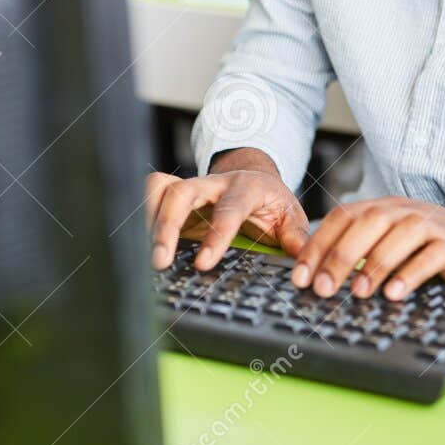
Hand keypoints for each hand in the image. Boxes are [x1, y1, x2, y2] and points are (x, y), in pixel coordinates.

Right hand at [144, 151, 308, 271]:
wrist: (256, 180)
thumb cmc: (272, 203)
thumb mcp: (291, 218)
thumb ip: (295, 239)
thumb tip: (304, 264)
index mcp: (247, 188)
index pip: (229, 209)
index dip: (216, 235)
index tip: (203, 263)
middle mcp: (215, 183)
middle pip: (184, 192)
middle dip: (168, 225)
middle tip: (160, 261)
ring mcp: (193, 187)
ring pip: (163, 190)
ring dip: (150, 221)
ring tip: (147, 257)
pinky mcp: (176, 193)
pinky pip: (153, 191)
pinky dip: (142, 212)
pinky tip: (140, 243)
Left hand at [292, 197, 444, 300]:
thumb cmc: (435, 248)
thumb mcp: (395, 243)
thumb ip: (364, 251)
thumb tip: (319, 279)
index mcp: (384, 209)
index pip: (342, 218)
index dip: (318, 246)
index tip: (299, 276)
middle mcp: (404, 211)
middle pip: (366, 225)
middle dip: (339, 257)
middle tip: (322, 288)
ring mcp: (430, 225)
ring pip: (397, 237)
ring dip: (374, 265)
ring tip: (358, 293)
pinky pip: (429, 256)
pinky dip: (410, 274)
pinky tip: (395, 293)